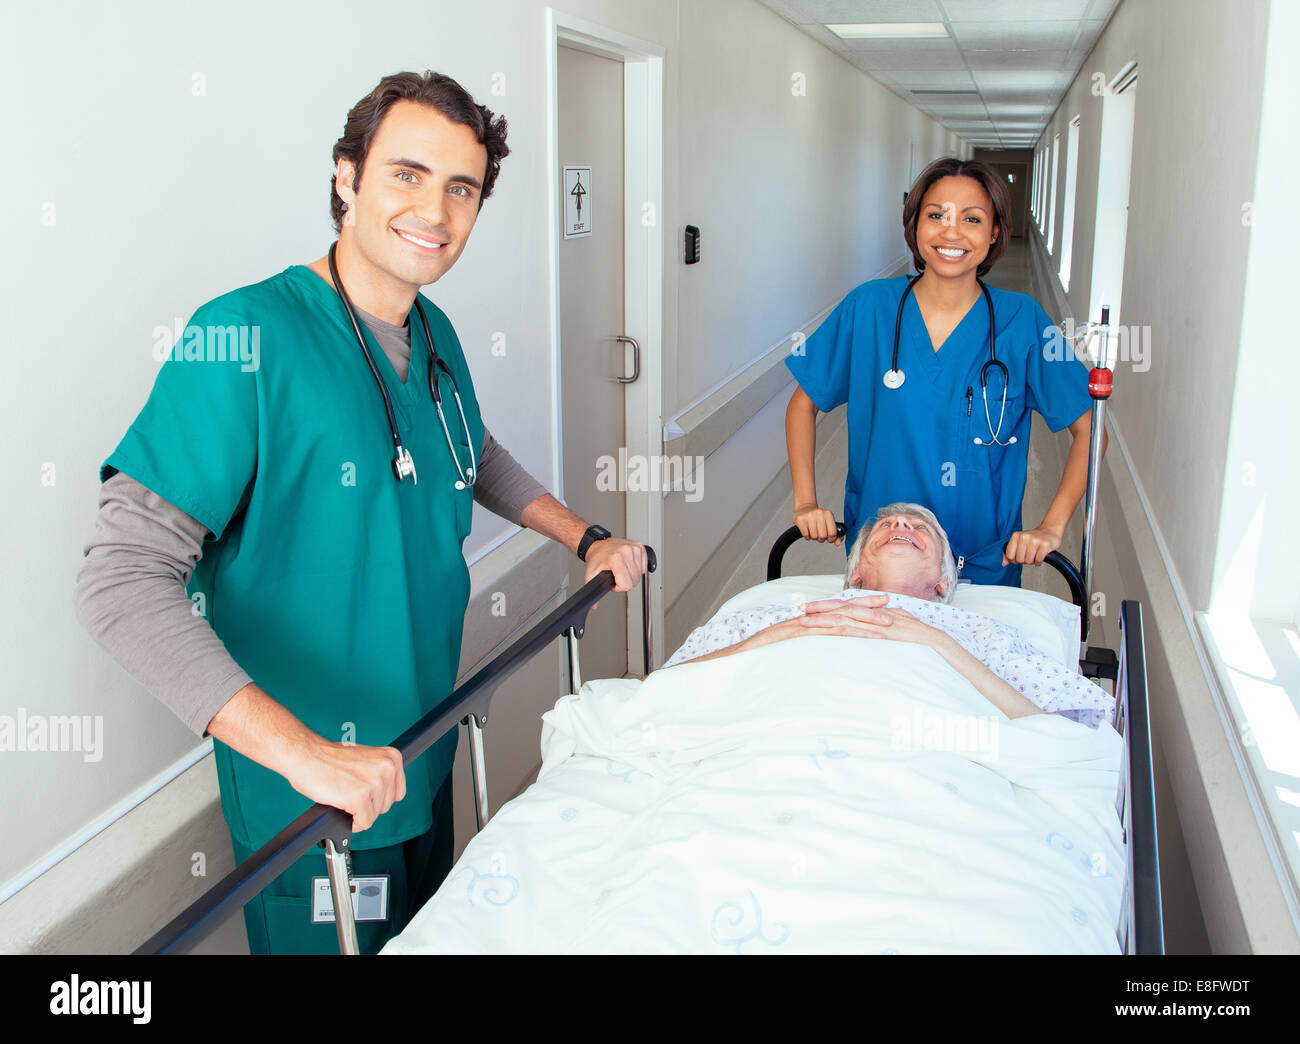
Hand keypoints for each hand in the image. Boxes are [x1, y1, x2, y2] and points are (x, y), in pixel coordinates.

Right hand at [285, 738, 406, 833]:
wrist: (305, 755)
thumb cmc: (328, 757)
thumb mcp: (364, 758)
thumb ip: (378, 772)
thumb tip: (385, 792)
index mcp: (391, 758)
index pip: (397, 793)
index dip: (379, 798)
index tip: (366, 795)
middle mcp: (387, 768)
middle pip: (385, 806)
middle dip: (367, 805)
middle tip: (349, 793)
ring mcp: (374, 783)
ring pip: (373, 816)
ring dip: (358, 813)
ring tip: (343, 796)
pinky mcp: (360, 797)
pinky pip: (363, 823)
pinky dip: (352, 823)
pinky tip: (341, 808)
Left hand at [583, 537, 648, 592]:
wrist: (598, 545)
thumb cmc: (597, 559)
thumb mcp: (591, 575)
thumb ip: (593, 590)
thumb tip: (593, 605)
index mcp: (616, 558)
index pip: (626, 584)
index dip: (618, 587)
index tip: (613, 581)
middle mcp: (627, 551)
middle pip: (635, 581)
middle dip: (625, 581)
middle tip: (616, 575)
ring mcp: (635, 548)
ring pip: (640, 574)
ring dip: (631, 575)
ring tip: (621, 569)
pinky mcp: (640, 547)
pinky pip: (644, 566)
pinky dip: (637, 568)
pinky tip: (627, 564)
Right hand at [793, 504, 840, 545]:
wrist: (804, 508)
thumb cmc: (817, 518)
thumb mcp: (828, 523)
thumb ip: (835, 534)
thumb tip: (838, 543)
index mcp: (828, 514)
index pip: (832, 532)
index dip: (831, 538)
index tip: (828, 537)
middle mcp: (819, 513)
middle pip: (823, 536)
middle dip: (821, 538)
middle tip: (819, 533)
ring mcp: (809, 516)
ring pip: (814, 536)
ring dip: (813, 537)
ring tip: (812, 530)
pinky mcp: (800, 520)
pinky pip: (805, 535)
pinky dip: (807, 536)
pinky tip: (807, 530)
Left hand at [798, 598, 944, 650]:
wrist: (932, 639)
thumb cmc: (914, 634)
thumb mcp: (893, 625)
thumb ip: (877, 622)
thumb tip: (865, 625)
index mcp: (871, 611)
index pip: (844, 606)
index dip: (826, 606)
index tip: (809, 608)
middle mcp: (870, 614)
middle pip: (839, 608)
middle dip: (818, 609)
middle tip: (799, 609)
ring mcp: (874, 623)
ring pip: (843, 618)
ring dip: (822, 620)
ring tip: (804, 621)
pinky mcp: (879, 634)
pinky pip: (857, 632)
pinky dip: (841, 631)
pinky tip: (827, 633)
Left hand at [1002, 524, 1063, 565]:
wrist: (1050, 531)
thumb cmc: (1034, 539)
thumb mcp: (1020, 542)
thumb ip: (1010, 552)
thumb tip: (1003, 563)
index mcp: (1016, 535)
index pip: (1009, 555)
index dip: (1014, 560)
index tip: (1019, 557)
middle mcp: (1025, 536)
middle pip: (1019, 559)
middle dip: (1024, 560)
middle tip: (1029, 555)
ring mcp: (1035, 540)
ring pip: (1029, 560)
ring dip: (1032, 561)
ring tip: (1035, 554)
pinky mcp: (1045, 545)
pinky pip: (1038, 560)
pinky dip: (1039, 561)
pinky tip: (1040, 556)